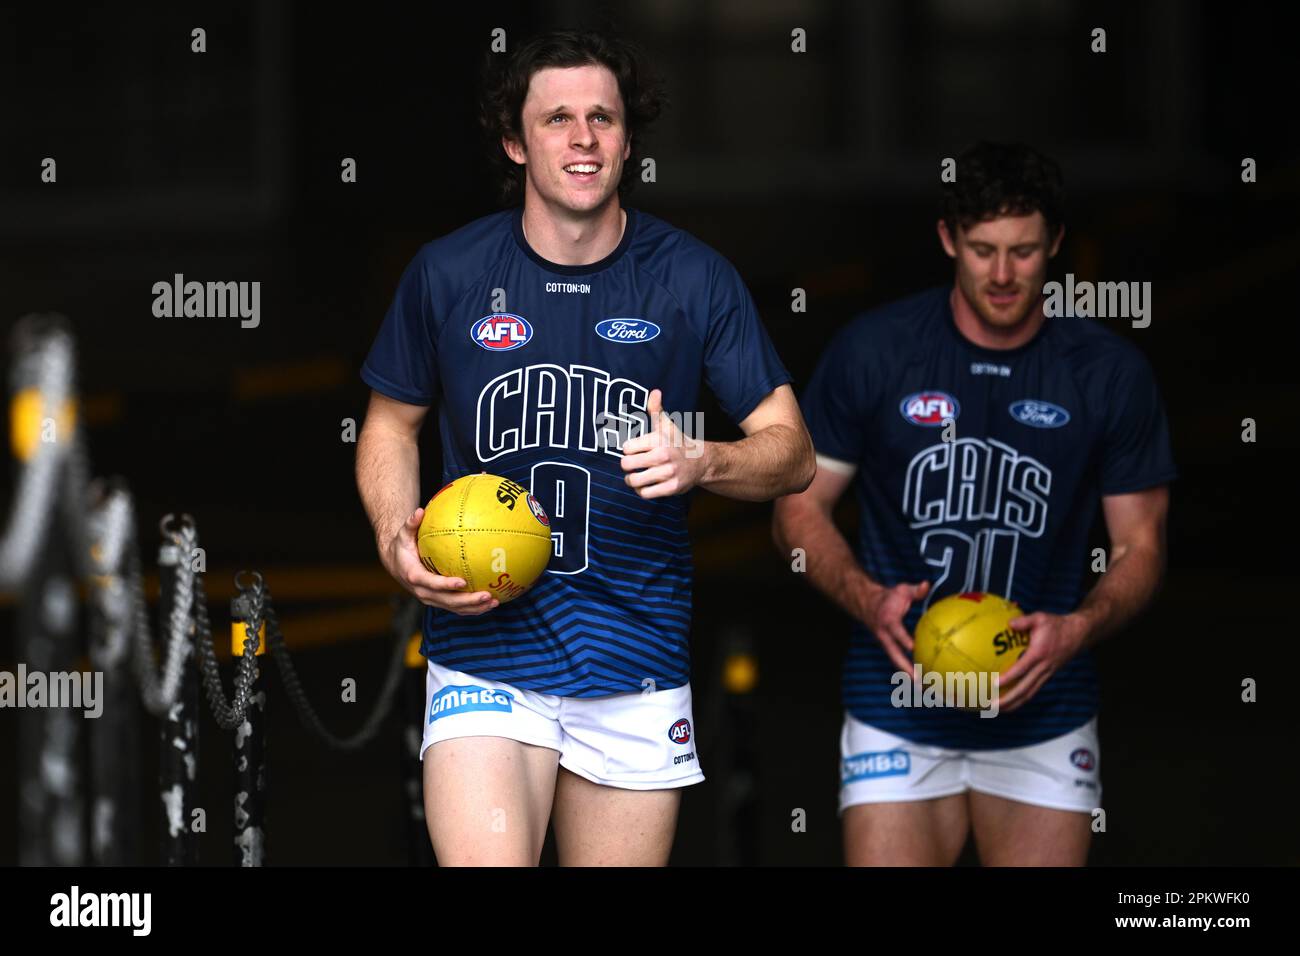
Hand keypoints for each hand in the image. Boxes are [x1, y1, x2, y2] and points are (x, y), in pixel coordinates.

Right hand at [381, 507, 497, 614]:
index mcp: (415, 576)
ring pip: (454, 608)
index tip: (463, 582)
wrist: (396, 564)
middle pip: (448, 601)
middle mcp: (423, 592)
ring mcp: (431, 599)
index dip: (447, 585)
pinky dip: (473, 607)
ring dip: (475, 608)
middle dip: (468, 601)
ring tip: (494, 602)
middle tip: (487, 595)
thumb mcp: (403, 534)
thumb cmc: (402, 546)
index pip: (432, 583)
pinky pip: (457, 607)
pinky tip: (490, 602)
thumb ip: (411, 523)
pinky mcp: (438, 601)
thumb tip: (420, 511)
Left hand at [620, 388, 705, 498]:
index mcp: (658, 439)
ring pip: (634, 481)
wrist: (701, 461)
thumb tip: (654, 392)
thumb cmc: (678, 443)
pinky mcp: (672, 488)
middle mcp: (663, 455)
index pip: (627, 448)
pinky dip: (642, 492)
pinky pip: (646, 493)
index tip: (634, 451)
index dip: (628, 451)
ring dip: (632, 480)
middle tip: (632, 466)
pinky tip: (646, 486)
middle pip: (627, 464)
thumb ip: (656, 410)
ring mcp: (668, 472)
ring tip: (635, 477)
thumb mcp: (667, 425)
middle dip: (627, 466)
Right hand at [859, 579, 931, 679]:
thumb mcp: (900, 590)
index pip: (896, 633)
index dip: (904, 640)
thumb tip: (927, 585)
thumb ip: (915, 590)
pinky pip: (900, 661)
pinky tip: (924, 679)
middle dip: (907, 670)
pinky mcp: (889, 648)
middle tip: (920, 681)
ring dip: (909, 675)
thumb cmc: (887, 598)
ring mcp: (886, 645)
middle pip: (895, 657)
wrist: (866, 605)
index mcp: (888, 622)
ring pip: (897, 663)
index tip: (913, 648)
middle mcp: (885, 637)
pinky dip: (910, 671)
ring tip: (925, 688)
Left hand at [996, 611, 1087, 711]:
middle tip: (991, 706)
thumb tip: (1008, 624)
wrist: (1079, 634)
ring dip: (1013, 704)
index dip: (1008, 678)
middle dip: (1008, 700)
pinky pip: (1033, 690)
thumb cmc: (1056, 625)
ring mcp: (1046, 674)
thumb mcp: (1040, 618)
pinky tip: (1009, 701)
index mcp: (1039, 654)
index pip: (1022, 669)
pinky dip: (1021, 698)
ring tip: (996, 710)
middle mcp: (1043, 668)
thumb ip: (1024, 621)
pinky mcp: (1047, 676)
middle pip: (1024, 689)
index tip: (994, 684)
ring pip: (1029, 693)